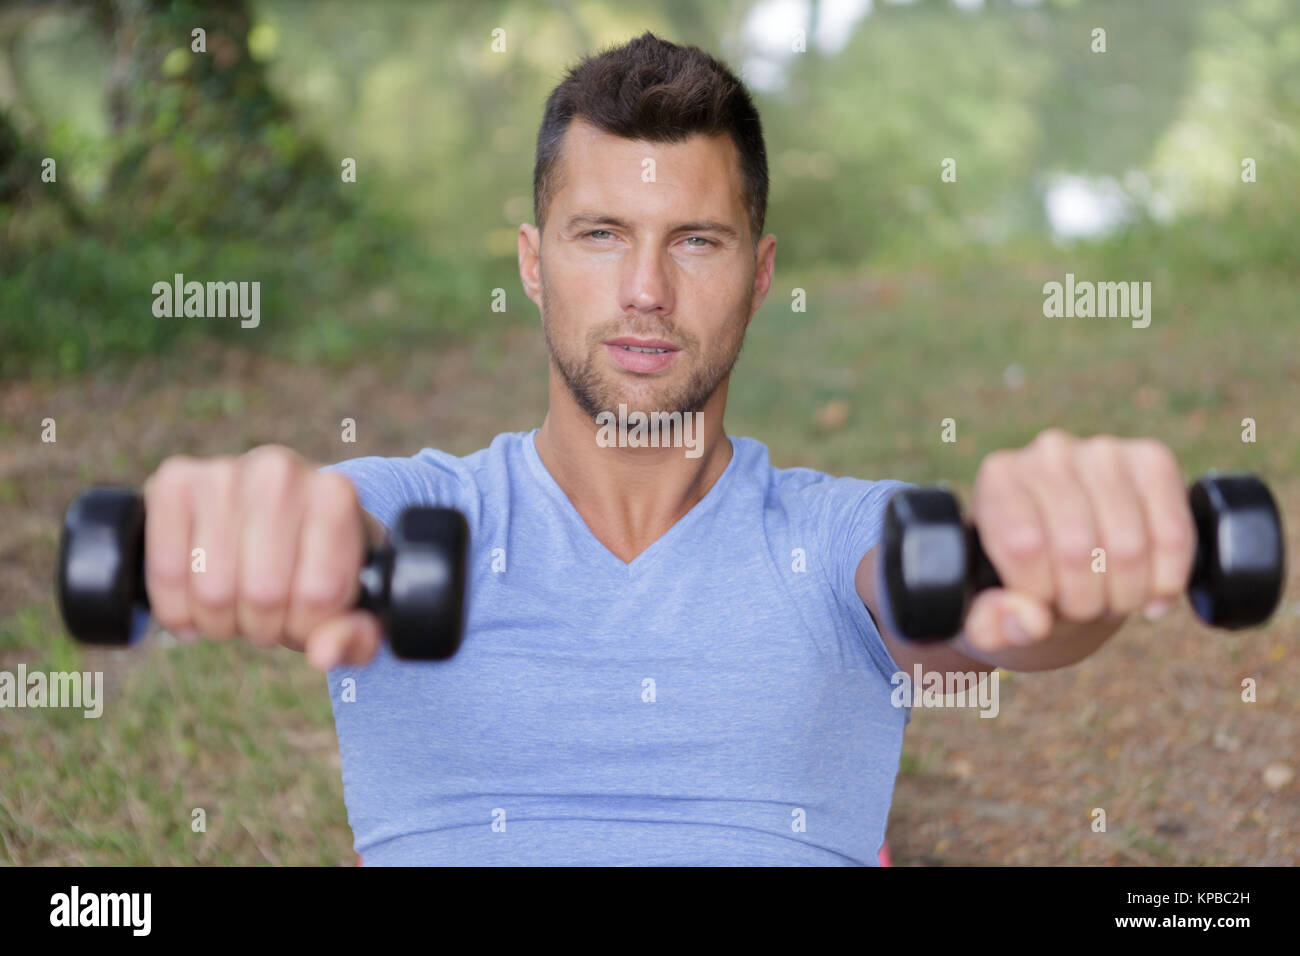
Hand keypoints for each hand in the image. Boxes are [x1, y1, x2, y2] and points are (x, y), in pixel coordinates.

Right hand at [141, 445, 383, 668]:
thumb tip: (323, 655)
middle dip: (263, 626)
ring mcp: (223, 472)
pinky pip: (164, 572)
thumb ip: (354, 637)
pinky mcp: (175, 481)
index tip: (306, 615)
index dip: (307, 626)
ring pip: (211, 590)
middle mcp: (280, 472)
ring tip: (236, 605)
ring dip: (219, 621)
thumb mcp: (352, 605)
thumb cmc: (319, 565)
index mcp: (335, 496)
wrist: (279, 516)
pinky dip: (176, 607)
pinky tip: (195, 603)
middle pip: (262, 593)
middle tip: (268, 613)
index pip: (318, 594)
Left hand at [961, 429, 1196, 655]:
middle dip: (1084, 601)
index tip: (1040, 605)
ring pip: (1128, 546)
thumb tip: (1030, 619)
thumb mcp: (992, 617)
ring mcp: (1104, 451)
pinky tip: (1151, 596)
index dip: (1041, 593)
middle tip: (1080, 608)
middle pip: (1078, 547)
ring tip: (1110, 599)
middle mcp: (1048, 453)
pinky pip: (1173, 534)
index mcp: (998, 479)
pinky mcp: (1153, 461)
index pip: (1025, 545)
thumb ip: (992, 626)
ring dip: (1125, 595)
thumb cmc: (1024, 586)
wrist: (1070, 560)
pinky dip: (1167, 580)